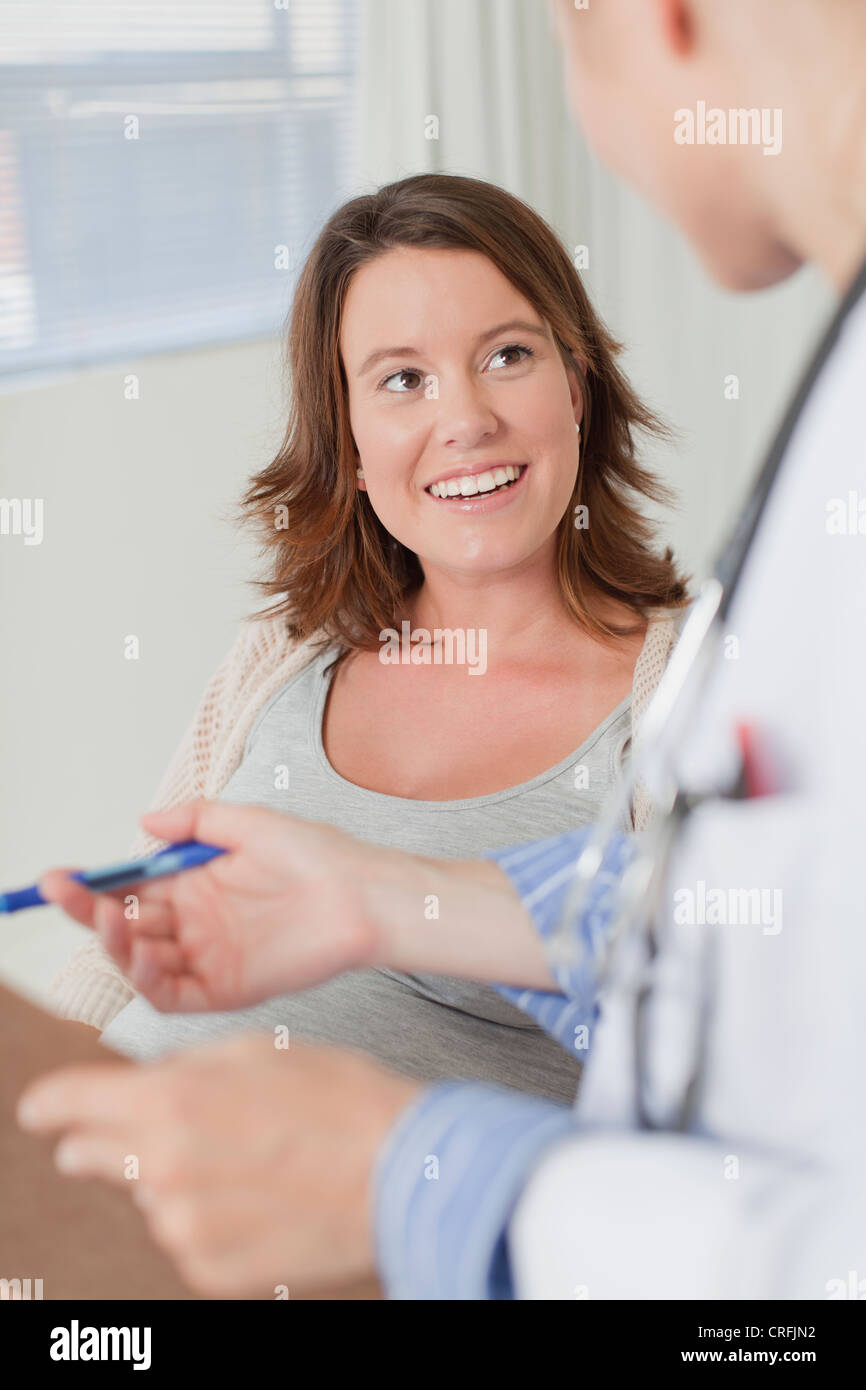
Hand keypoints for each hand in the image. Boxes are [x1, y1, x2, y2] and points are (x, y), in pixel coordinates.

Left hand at [16, 1032, 421, 1297]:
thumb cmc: (342, 1103)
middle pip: (87, 1156)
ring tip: (250, 1160)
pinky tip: (261, 1198)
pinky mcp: (209, 1272)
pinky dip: (209, 1218)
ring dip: (174, 1178)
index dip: (51, 1102)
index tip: (43, 1107)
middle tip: (167, 1127)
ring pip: (147, 1195)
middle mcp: (161, 1171)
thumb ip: (183, 1069)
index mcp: (169, 1103)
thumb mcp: (258, 1050)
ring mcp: (182, 1230)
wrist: (406, 1178)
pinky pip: (186, 1237)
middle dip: (111, 1138)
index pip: (65, 1104)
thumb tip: (144, 1086)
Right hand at [40, 798, 554, 1013]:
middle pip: (128, 924)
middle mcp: (197, 924)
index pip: (132, 887)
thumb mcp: (249, 823)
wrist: (364, 896)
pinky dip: (149, 979)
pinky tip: (141, 954)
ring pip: (143, 961)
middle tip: (62, 893)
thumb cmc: (319, 855)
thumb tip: (143, 823)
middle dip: (92, 911)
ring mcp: (209, 958)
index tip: (63, 876)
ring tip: (110, 919)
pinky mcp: (227, 989)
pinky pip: (174, 992)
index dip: (96, 885)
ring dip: (116, 944)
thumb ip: (195, 822)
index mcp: (197, 884)